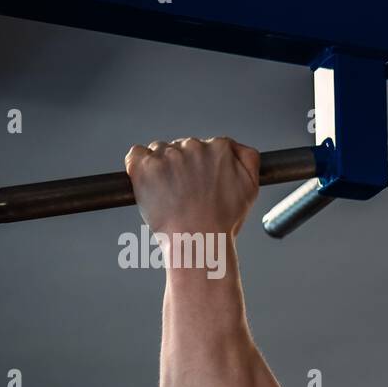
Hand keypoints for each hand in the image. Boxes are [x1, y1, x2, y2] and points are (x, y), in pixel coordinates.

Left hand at [124, 137, 260, 236]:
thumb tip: (237, 148)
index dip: (204, 166)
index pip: (209, 145)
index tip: (202, 183)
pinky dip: (140, 166)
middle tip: (187, 194)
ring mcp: (166, 154)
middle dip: (183, 166)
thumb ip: (249, 160)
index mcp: (220, 148)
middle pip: (183, 147)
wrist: (198, 241)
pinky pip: (136, 154)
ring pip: (160, 150)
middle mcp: (193, 146)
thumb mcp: (251, 188)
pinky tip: (150, 184)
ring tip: (170, 195)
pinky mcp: (143, 166)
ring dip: (162, 167)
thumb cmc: (223, 222)